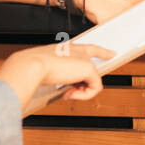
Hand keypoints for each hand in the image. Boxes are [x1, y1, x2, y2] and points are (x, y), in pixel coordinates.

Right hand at [0, 42, 115, 106]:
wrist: (31, 66)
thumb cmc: (31, 67)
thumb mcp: (42, 70)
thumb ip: (52, 75)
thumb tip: (57, 87)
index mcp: (65, 48)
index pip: (88, 48)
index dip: (102, 51)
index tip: (112, 54)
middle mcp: (77, 51)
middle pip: (93, 65)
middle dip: (83, 84)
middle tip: (69, 93)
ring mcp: (84, 59)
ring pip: (92, 81)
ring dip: (80, 93)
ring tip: (67, 94)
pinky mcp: (89, 68)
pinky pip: (95, 88)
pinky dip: (84, 95)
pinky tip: (69, 94)